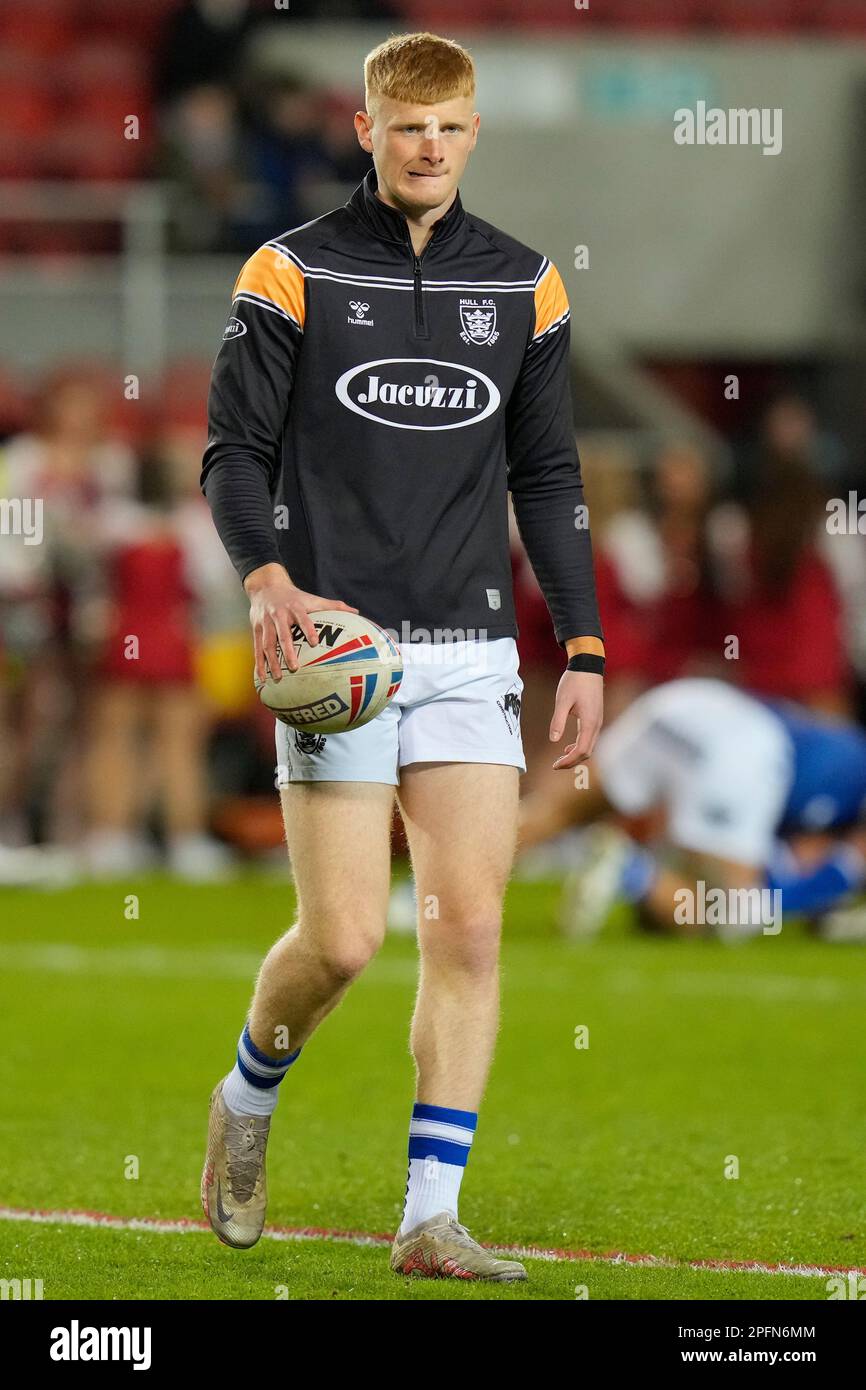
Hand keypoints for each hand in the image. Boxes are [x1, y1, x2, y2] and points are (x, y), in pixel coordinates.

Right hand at [244, 563, 358, 683]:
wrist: (266, 586)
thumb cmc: (294, 597)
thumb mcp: (312, 598)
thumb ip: (333, 606)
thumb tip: (356, 612)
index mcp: (294, 607)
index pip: (302, 618)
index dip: (308, 629)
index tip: (314, 642)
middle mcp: (279, 615)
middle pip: (282, 635)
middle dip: (288, 651)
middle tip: (295, 668)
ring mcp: (265, 623)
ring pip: (267, 644)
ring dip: (271, 661)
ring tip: (277, 677)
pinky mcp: (255, 630)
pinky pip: (257, 648)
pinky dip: (259, 664)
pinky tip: (262, 678)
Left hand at [549, 670, 603, 769]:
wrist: (588, 665)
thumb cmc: (575, 681)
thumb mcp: (562, 700)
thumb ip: (558, 721)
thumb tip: (553, 740)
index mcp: (589, 722)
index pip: (581, 750)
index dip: (569, 761)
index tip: (555, 765)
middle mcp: (596, 724)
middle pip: (587, 752)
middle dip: (572, 762)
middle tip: (556, 766)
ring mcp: (598, 721)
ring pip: (589, 746)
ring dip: (576, 755)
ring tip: (560, 759)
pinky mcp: (595, 717)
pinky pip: (590, 738)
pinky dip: (580, 746)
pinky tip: (568, 747)